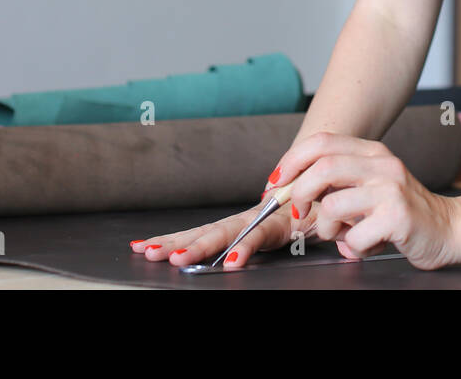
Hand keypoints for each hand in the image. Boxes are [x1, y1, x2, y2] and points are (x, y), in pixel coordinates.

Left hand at [129, 200, 296, 268]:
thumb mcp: (262, 233)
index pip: (195, 233)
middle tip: (149, 253)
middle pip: (203, 233)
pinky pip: (259, 238)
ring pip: (225, 234)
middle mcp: (240, 221)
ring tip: (177, 260)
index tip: (139, 245)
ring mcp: (257, 221)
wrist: (321, 196)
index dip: (169, 239)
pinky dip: (246, 249)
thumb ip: (244, 241)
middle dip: (174, 243)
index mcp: (232, 225)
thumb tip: (223, 255)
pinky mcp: (278, 225)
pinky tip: (233, 263)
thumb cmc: (294, 216)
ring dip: (200, 247)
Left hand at [272, 131, 460, 270]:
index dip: (291, 161)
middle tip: (299, 214)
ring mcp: (391, 190)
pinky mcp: (398, 218)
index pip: (321, 141)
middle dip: (299, 194)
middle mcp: (382, 164)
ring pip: (332, 205)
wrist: (451, 229)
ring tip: (340, 235)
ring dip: (325, 228)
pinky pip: (354, 236)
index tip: (277, 184)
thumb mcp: (371, 185)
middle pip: (322, 168)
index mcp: (372, 151)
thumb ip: (338, 182)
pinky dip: (351, 248)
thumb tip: (289, 187)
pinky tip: (365, 246)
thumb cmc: (401, 211)